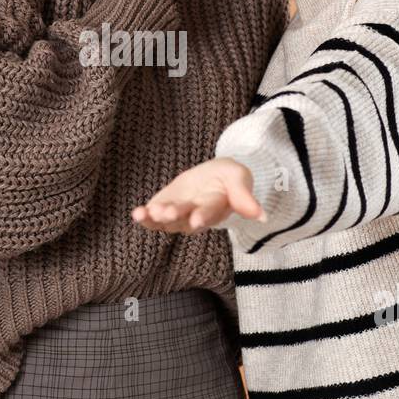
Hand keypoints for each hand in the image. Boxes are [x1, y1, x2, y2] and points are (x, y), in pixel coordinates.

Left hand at [130, 157, 267, 233]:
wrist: (213, 177)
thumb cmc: (229, 179)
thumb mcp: (239, 178)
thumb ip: (245, 196)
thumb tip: (261, 216)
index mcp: (216, 207)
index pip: (210, 213)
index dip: (203, 216)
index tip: (196, 220)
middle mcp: (196, 215)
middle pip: (185, 217)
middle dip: (175, 215)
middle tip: (166, 213)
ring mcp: (179, 214)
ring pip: (167, 221)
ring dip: (155, 218)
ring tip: (145, 213)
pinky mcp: (164, 208)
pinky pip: (153, 217)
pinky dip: (144, 217)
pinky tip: (136, 214)